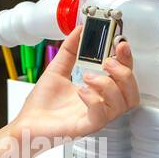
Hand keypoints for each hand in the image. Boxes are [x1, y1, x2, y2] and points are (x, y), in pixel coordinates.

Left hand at [11, 25, 140, 145]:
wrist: (27, 123)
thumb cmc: (42, 104)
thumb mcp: (57, 69)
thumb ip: (70, 49)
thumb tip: (80, 29)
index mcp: (99, 91)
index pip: (124, 76)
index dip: (127, 59)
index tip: (120, 43)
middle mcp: (102, 105)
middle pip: (132, 93)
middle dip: (124, 72)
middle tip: (107, 62)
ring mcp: (95, 118)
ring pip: (122, 104)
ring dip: (108, 85)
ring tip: (88, 77)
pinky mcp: (84, 128)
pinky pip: (100, 116)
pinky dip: (94, 100)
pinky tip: (81, 91)